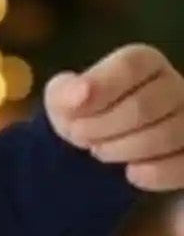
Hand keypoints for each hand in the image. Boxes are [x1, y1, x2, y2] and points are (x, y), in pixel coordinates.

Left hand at [45, 44, 183, 191]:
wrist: (104, 142)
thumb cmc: (87, 113)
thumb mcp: (64, 100)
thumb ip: (64, 93)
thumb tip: (79, 94)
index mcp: (145, 62)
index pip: (130, 65)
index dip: (99, 88)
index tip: (74, 110)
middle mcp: (175, 85)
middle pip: (145, 105)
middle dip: (103, 127)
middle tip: (80, 135)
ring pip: (167, 136)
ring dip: (122, 149)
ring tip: (100, 150)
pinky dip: (155, 173)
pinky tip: (131, 172)